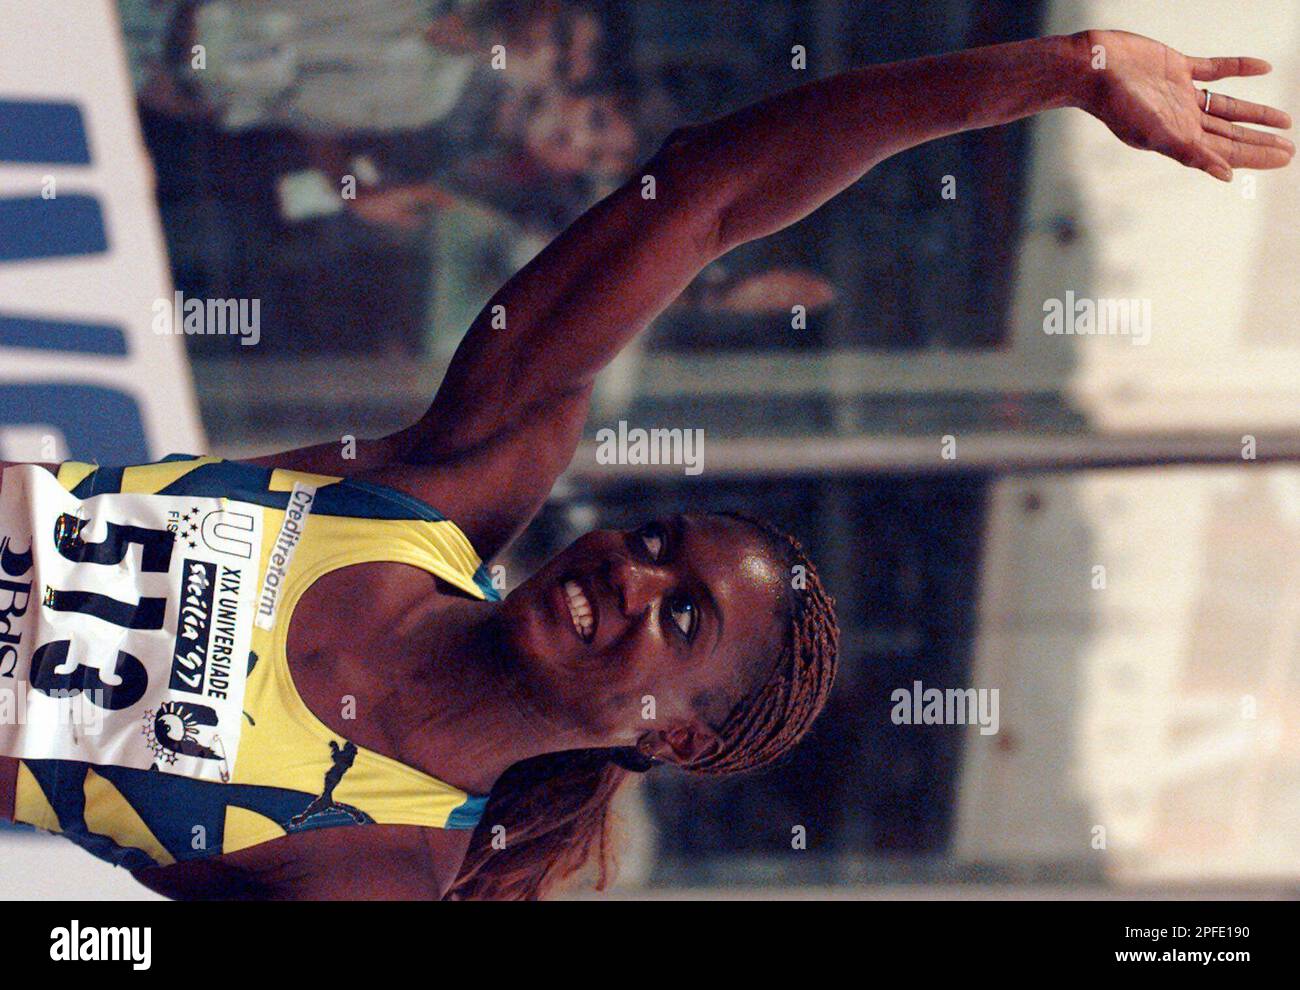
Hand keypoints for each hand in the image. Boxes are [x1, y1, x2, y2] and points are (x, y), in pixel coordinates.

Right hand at [1078, 30, 1292, 179]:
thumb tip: (1226, 176)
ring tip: (1283, 121)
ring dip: (1255, 114)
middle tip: (1289, 149)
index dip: (1256, 156)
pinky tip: (1262, 68)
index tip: (1284, 158)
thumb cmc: (1116, 105)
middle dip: (1259, 142)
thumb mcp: (1154, 134)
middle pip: (1230, 134)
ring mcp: (1181, 94)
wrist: (1092, 69)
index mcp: (1178, 138)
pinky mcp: (1178, 67)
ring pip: (1228, 107)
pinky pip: (1216, 70)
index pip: (1225, 151)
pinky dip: (1239, 69)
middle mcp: (1182, 119)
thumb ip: (1190, 154)